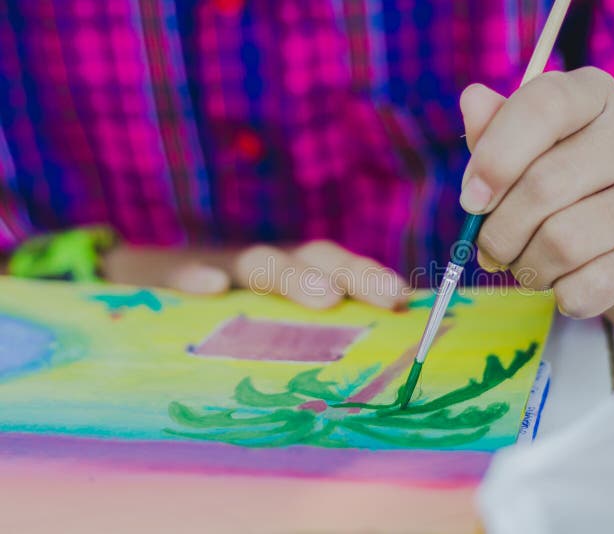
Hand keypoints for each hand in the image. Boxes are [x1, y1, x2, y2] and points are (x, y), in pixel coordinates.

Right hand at [103, 241, 408, 309]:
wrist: (125, 285)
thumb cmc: (212, 314)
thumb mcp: (258, 322)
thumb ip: (302, 336)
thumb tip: (367, 364)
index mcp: (288, 277)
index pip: (337, 268)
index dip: (371, 278)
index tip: (404, 299)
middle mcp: (259, 266)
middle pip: (311, 257)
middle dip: (351, 274)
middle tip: (385, 296)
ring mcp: (211, 265)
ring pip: (256, 262)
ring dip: (291, 276)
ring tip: (322, 298)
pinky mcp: (155, 275)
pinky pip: (173, 271)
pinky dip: (192, 276)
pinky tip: (208, 288)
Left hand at [459, 67, 613, 331]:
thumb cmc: (575, 194)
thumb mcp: (529, 155)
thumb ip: (496, 132)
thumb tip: (473, 100)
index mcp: (599, 95)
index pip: (544, 105)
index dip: (495, 156)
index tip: (471, 200)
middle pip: (545, 184)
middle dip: (501, 231)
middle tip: (494, 251)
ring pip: (565, 240)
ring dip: (529, 267)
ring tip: (530, 267)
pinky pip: (593, 283)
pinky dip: (564, 296)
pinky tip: (567, 288)